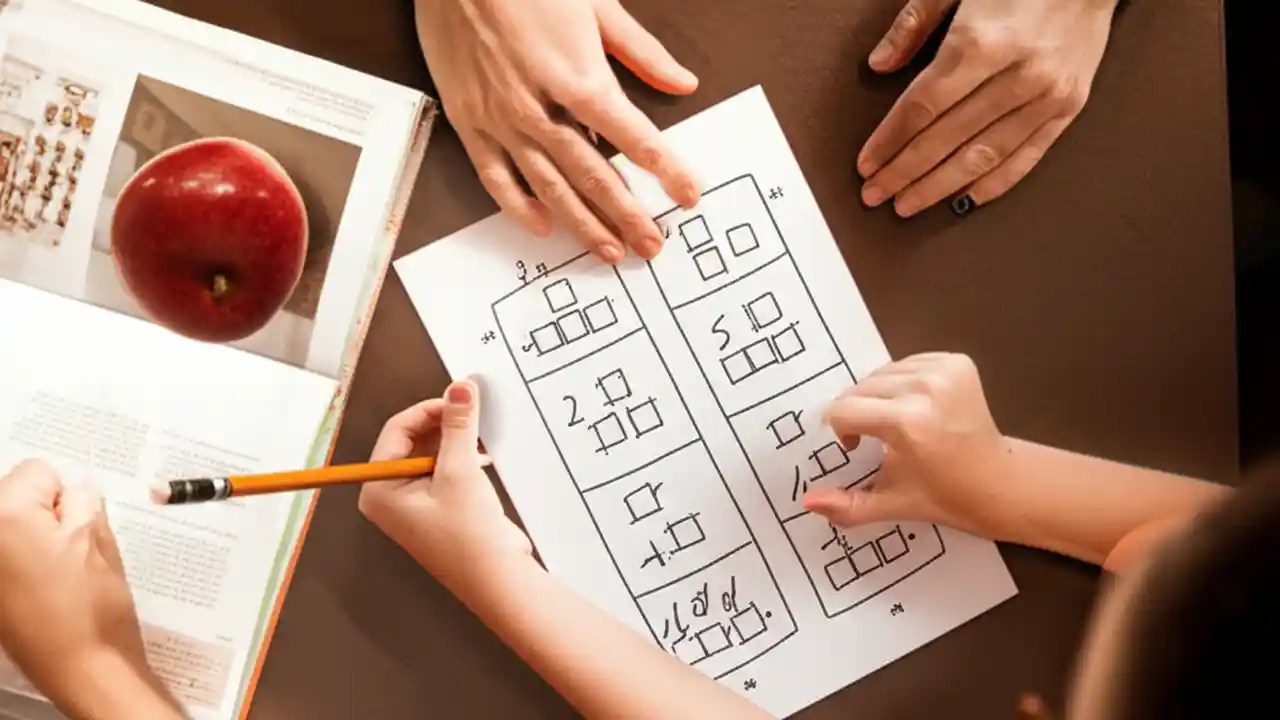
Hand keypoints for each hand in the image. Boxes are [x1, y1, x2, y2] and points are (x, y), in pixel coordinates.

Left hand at [0, 460, 179, 718]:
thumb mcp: (98, 535)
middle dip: (47, 516)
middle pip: (17, 497)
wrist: (85, 668)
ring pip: (14, 531)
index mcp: (3, 515)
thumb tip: (74, 490)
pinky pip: (10, 560)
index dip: (68, 495)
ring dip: (36, 542)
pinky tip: (50, 589)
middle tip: (71, 550)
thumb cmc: (89, 613)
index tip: (78, 520)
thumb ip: (83, 498)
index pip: (40, 471)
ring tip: (61, 574)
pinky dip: (28, 567)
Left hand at [359, 380, 531, 595]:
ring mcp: (415, 503)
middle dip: (444, 423)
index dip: (428, 410)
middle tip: (471, 409)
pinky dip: (463, 456)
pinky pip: (445, 469)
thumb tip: (459, 388)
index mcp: (379, 489)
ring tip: (480, 434)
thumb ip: (458, 425)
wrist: (498, 580)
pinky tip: (483, 454)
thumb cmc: (468, 539)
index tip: (458, 398)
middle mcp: (391, 495)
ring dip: (456, 439)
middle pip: (413, 440)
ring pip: (432, 452)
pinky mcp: (439, 506)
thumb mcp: (461, 470)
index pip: (397, 431)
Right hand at [415, 0, 700, 262]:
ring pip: (549, 187)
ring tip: (609, 251)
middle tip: (651, 245)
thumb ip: (642, 52)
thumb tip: (683, 83)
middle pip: (594, 176)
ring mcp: (502, 120)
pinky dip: (518, 206)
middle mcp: (540, 109)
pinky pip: (496, 177)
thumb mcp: (596, 5)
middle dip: (628, 215)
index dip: (667, 171)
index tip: (688, 195)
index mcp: (579, 78)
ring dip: (583, 224)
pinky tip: (542, 226)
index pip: (635, 138)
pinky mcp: (470, 122)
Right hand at [804, 353, 1009, 535]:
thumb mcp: (891, 504)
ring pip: (882, 373)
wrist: (1001, 483)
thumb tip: (808, 500)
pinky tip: (917, 405)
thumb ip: (846, 505)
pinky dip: (903, 382)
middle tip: (877, 439)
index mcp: (907, 423)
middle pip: (860, 388)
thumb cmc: (945, 496)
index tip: (856, 448)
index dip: (843, 431)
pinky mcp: (958, 362)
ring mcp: (945, 371)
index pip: (844, 411)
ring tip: (898, 422)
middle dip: (859, 413)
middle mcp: (925, 388)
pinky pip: (908, 363)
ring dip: (880, 395)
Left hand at [858, 0, 1117, 216]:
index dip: (890, 141)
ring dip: (940, 187)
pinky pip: (1026, 156)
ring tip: (908, 205)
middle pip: (946, 139)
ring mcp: (1047, 94)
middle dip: (904, 172)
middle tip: (875, 195)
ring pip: (983, 156)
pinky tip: (963, 200)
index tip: (866, 165)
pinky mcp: (1070, 105)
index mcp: (982, 42)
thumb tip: (878, 65)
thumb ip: (914, 23)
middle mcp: (1017, 74)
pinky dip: (993, 184)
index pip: (922, 107)